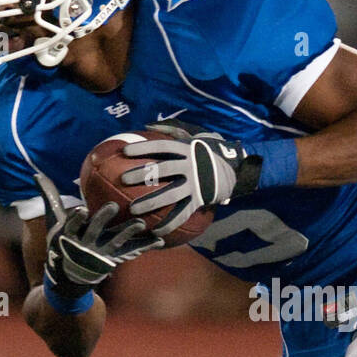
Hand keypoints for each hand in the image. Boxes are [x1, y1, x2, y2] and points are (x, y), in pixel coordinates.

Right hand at [35, 171, 164, 300]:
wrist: (69, 277)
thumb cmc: (62, 243)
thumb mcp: (54, 223)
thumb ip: (50, 198)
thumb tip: (37, 174)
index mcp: (68, 235)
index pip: (70, 225)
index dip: (75, 219)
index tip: (81, 208)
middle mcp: (84, 246)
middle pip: (93, 231)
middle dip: (102, 220)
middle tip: (112, 206)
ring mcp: (100, 255)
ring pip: (115, 243)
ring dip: (128, 233)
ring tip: (141, 223)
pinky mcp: (113, 261)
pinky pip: (131, 253)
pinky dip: (145, 246)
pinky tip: (160, 240)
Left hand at [119, 126, 261, 236]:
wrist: (233, 170)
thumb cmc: (205, 152)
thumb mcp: (193, 135)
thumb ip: (171, 130)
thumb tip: (147, 125)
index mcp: (186, 149)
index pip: (161, 147)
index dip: (143, 148)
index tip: (124, 152)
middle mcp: (190, 166)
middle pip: (164, 169)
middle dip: (143, 174)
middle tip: (123, 179)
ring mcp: (195, 184)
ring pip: (170, 194)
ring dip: (151, 202)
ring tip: (133, 210)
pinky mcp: (199, 200)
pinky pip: (182, 214)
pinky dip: (169, 223)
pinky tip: (156, 231)